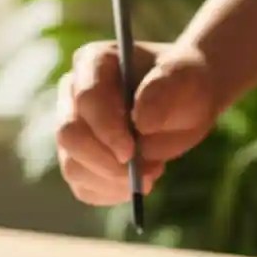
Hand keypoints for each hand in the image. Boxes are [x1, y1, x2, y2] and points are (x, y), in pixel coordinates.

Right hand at [55, 41, 218, 204]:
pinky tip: (137, 181)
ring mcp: (73, 129)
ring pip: (73, 166)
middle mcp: (73, 95)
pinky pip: (83, 188)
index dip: (105, 129)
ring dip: (113, 181)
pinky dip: (112, 193)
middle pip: (69, 135)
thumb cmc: (184, 84)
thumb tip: (140, 121)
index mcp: (93, 63)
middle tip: (146, 173)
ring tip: (152, 171)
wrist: (186, 104)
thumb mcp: (185, 79)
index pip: (86, 98)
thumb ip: (163, 90)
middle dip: (106, 162)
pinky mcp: (80, 160)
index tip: (130, 152)